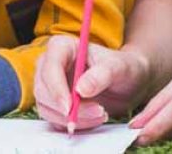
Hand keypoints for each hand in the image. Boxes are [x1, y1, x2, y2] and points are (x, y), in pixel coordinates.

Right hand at [34, 35, 150, 131]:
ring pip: (46, 107)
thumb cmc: (123, 67)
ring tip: (100, 114)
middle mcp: (51, 64)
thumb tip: (81, 89)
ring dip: (71, 118)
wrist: (128, 82)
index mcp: (63, 47)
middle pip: (43, 89)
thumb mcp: (119, 67)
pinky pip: (54, 118)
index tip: (70, 107)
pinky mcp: (54, 103)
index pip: (50, 66)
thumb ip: (102, 74)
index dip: (56, 88)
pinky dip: (72, 124)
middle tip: (96, 113)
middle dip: (66, 108)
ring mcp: (51, 85)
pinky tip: (93, 119)